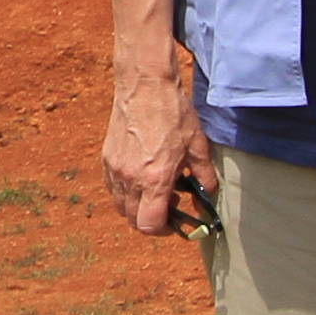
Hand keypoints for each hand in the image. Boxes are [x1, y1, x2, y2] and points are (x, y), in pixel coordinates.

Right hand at [102, 40, 205, 232]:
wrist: (145, 84)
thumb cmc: (172, 112)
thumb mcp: (197, 145)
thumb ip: (203, 175)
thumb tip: (208, 192)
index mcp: (154, 178)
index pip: (149, 225)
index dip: (164, 230)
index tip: (175, 222)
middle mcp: (130, 178)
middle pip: (133, 220)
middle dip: (151, 220)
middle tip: (168, 205)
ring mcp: (115, 169)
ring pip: (120, 206)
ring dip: (137, 208)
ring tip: (155, 190)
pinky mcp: (107, 158)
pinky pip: (112, 188)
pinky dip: (125, 193)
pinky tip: (140, 178)